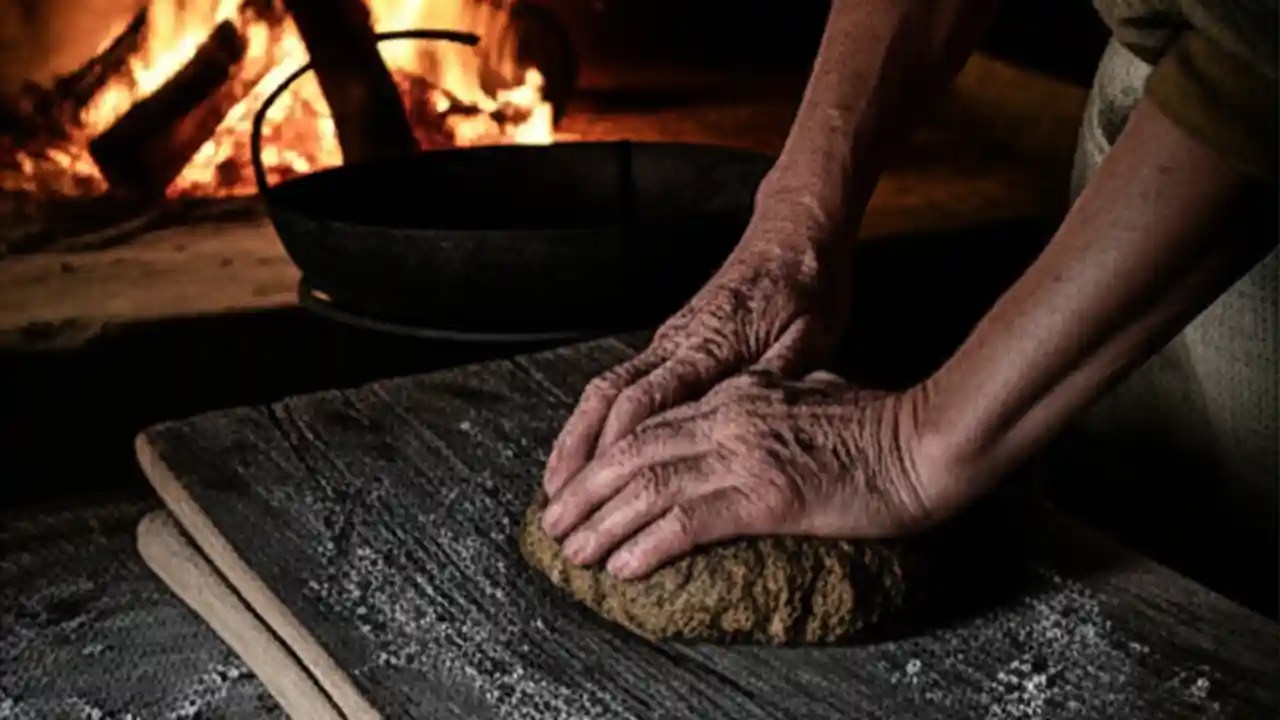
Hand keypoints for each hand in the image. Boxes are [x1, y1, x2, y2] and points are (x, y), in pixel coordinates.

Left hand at [540, 370, 943, 579]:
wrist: (928, 441)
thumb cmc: (881, 424)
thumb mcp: (812, 390)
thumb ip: (772, 395)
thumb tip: (752, 404)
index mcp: (736, 394)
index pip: (650, 425)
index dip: (605, 460)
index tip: (580, 489)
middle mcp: (728, 418)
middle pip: (633, 455)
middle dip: (585, 494)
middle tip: (555, 528)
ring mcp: (745, 455)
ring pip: (648, 488)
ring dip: (603, 525)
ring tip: (575, 553)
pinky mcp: (767, 496)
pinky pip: (689, 521)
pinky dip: (648, 545)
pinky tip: (624, 567)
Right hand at [543, 221, 851, 496]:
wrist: (793, 237)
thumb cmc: (809, 288)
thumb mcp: (812, 335)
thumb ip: (781, 377)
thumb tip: (764, 424)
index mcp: (711, 344)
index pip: (650, 397)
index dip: (620, 444)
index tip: (599, 487)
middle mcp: (677, 342)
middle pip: (611, 397)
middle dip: (580, 452)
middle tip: (561, 503)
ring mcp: (667, 341)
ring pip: (605, 389)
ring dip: (574, 439)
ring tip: (553, 488)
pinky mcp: (667, 342)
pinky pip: (618, 383)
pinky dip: (592, 420)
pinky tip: (581, 452)